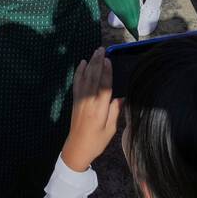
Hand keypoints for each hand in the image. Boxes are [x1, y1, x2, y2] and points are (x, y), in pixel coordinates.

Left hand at [60, 49, 120, 171]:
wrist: (77, 148)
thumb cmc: (97, 141)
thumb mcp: (111, 129)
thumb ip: (115, 111)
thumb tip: (121, 97)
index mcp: (100, 110)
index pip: (104, 87)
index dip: (106, 73)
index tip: (109, 60)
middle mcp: (89, 102)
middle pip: (94, 78)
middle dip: (98, 63)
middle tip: (102, 49)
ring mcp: (80, 100)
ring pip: (85, 78)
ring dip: (90, 64)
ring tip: (95, 52)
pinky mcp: (75, 100)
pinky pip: (77, 83)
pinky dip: (79, 72)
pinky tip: (83, 63)